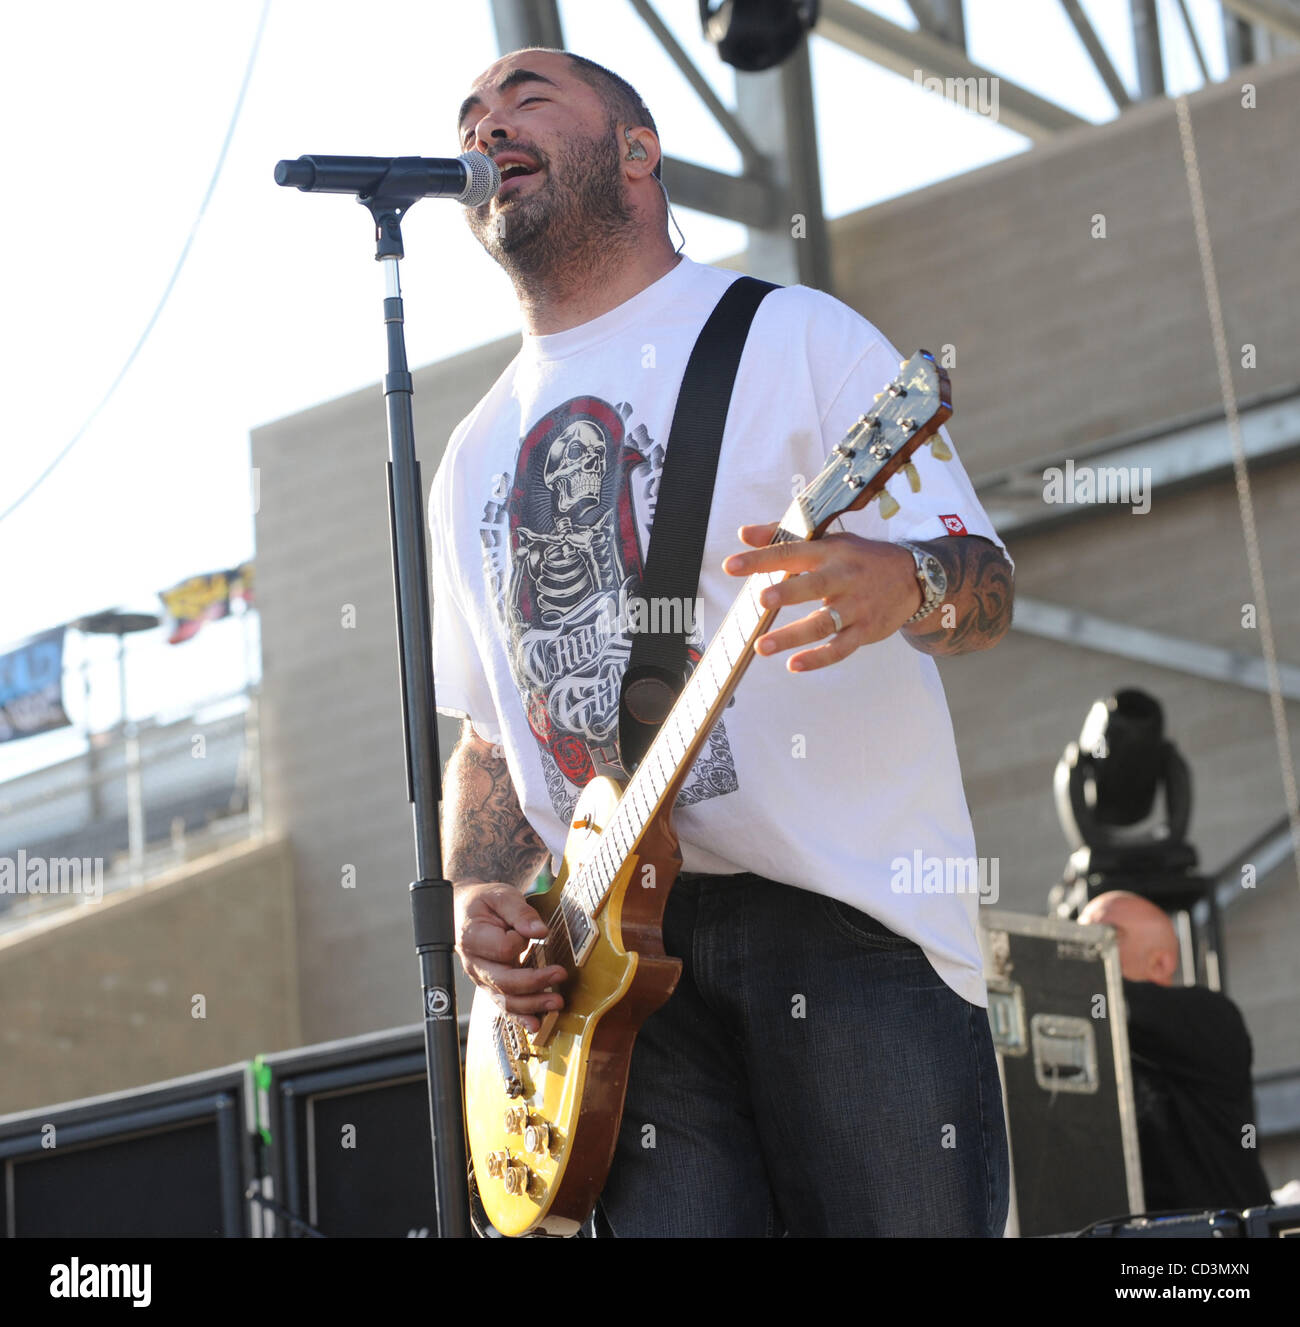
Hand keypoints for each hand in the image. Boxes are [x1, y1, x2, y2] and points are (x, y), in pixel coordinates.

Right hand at [454, 881, 566, 1032]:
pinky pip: (504, 1006)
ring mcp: (481, 979)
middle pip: (504, 981)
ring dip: (532, 1004)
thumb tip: (539, 931)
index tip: (532, 931)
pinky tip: (536, 1024)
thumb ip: (519, 912)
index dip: (521, 941)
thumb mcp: (501, 896)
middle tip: (559, 974)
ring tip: (556, 1001)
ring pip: (505, 999)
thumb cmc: (483, 903)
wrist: (465, 912)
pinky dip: (520, 1017)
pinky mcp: (490, 987)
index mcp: (473, 937)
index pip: (503, 948)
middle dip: (534, 982)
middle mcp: (474, 963)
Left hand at [722, 523, 921, 671]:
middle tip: (763, 600)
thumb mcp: (828, 540)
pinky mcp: (865, 631)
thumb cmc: (860, 558)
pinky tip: (794, 665)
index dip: (760, 559)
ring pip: (824, 623)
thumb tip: (744, 533)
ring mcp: (856, 607)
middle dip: (789, 592)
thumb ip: (782, 537)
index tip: (731, 566)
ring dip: (793, 636)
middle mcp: (843, 578)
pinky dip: (818, 659)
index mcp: (828, 553)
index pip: (790, 552)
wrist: (914, 577)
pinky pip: (840, 648)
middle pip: (814, 586)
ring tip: (762, 647)